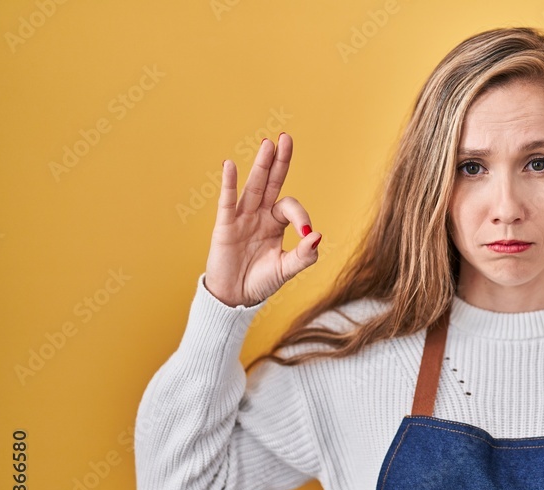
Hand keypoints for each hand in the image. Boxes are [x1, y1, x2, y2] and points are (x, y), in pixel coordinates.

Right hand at [204, 133, 319, 306]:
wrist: (235, 297)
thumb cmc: (261, 282)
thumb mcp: (286, 269)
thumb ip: (304, 255)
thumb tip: (317, 235)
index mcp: (276, 223)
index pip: (290, 207)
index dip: (300, 216)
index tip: (306, 232)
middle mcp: (259, 215)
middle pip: (271, 183)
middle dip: (280, 162)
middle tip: (286, 138)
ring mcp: (242, 218)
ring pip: (253, 187)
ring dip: (261, 166)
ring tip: (269, 144)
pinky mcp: (225, 226)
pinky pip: (227, 201)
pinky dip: (229, 184)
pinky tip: (230, 165)